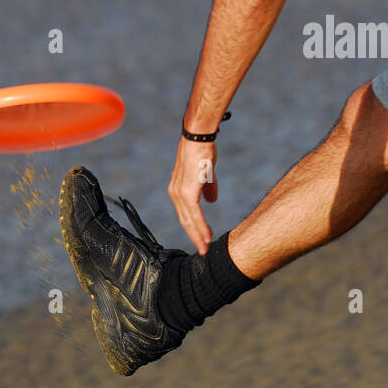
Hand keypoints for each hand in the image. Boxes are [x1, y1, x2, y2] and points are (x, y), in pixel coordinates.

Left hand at [168, 136, 217, 252]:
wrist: (198, 138)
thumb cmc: (202, 151)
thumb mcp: (206, 173)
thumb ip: (208, 188)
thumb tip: (211, 201)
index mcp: (178, 189)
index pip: (185, 213)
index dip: (193, 227)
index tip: (202, 238)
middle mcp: (175, 193)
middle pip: (185, 220)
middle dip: (194, 236)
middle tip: (203, 249)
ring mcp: (180, 193)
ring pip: (189, 221)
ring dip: (198, 235)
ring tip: (205, 247)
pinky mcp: (187, 192)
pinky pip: (195, 214)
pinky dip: (200, 227)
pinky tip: (206, 236)